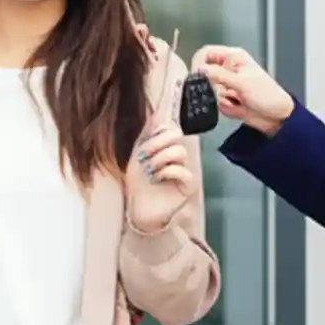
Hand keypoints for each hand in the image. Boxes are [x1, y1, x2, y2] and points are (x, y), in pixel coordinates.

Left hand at [125, 79, 195, 232]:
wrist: (138, 209)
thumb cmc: (137, 185)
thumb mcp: (135, 157)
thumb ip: (144, 137)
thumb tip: (151, 115)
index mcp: (165, 147)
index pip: (170, 128)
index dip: (157, 131)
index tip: (144, 143)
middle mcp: (177, 156)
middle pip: (176, 135)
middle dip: (157, 143)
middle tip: (143, 156)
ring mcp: (185, 169)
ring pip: (179, 151)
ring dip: (159, 159)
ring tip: (148, 170)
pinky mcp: (188, 185)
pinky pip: (183, 171)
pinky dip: (167, 172)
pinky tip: (156, 179)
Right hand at [191, 45, 294, 136]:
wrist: (276, 116)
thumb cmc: (268, 95)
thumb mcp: (242, 82)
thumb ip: (218, 75)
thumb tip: (200, 70)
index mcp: (234, 57)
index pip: (206, 53)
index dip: (198, 63)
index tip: (196, 76)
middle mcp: (228, 69)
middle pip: (205, 73)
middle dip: (212, 85)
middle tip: (224, 91)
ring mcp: (227, 84)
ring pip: (209, 90)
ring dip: (221, 98)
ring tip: (237, 99)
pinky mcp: (227, 98)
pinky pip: (216, 102)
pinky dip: (225, 107)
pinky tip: (239, 106)